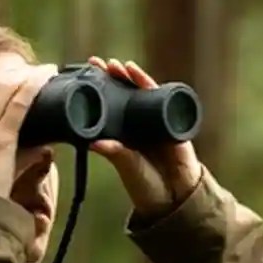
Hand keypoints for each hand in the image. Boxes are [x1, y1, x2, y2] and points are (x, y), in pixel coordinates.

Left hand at [87, 57, 202, 218]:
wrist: (176, 198)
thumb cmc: (147, 185)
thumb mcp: (128, 167)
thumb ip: (115, 153)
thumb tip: (93, 143)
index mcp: (122, 132)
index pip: (109, 105)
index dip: (99, 90)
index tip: (86, 75)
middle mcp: (137, 123)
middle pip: (125, 93)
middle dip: (114, 77)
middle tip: (100, 64)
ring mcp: (156, 120)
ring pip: (143, 92)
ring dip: (133, 78)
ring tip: (120, 66)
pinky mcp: (173, 121)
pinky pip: (164, 99)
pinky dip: (153, 87)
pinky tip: (143, 79)